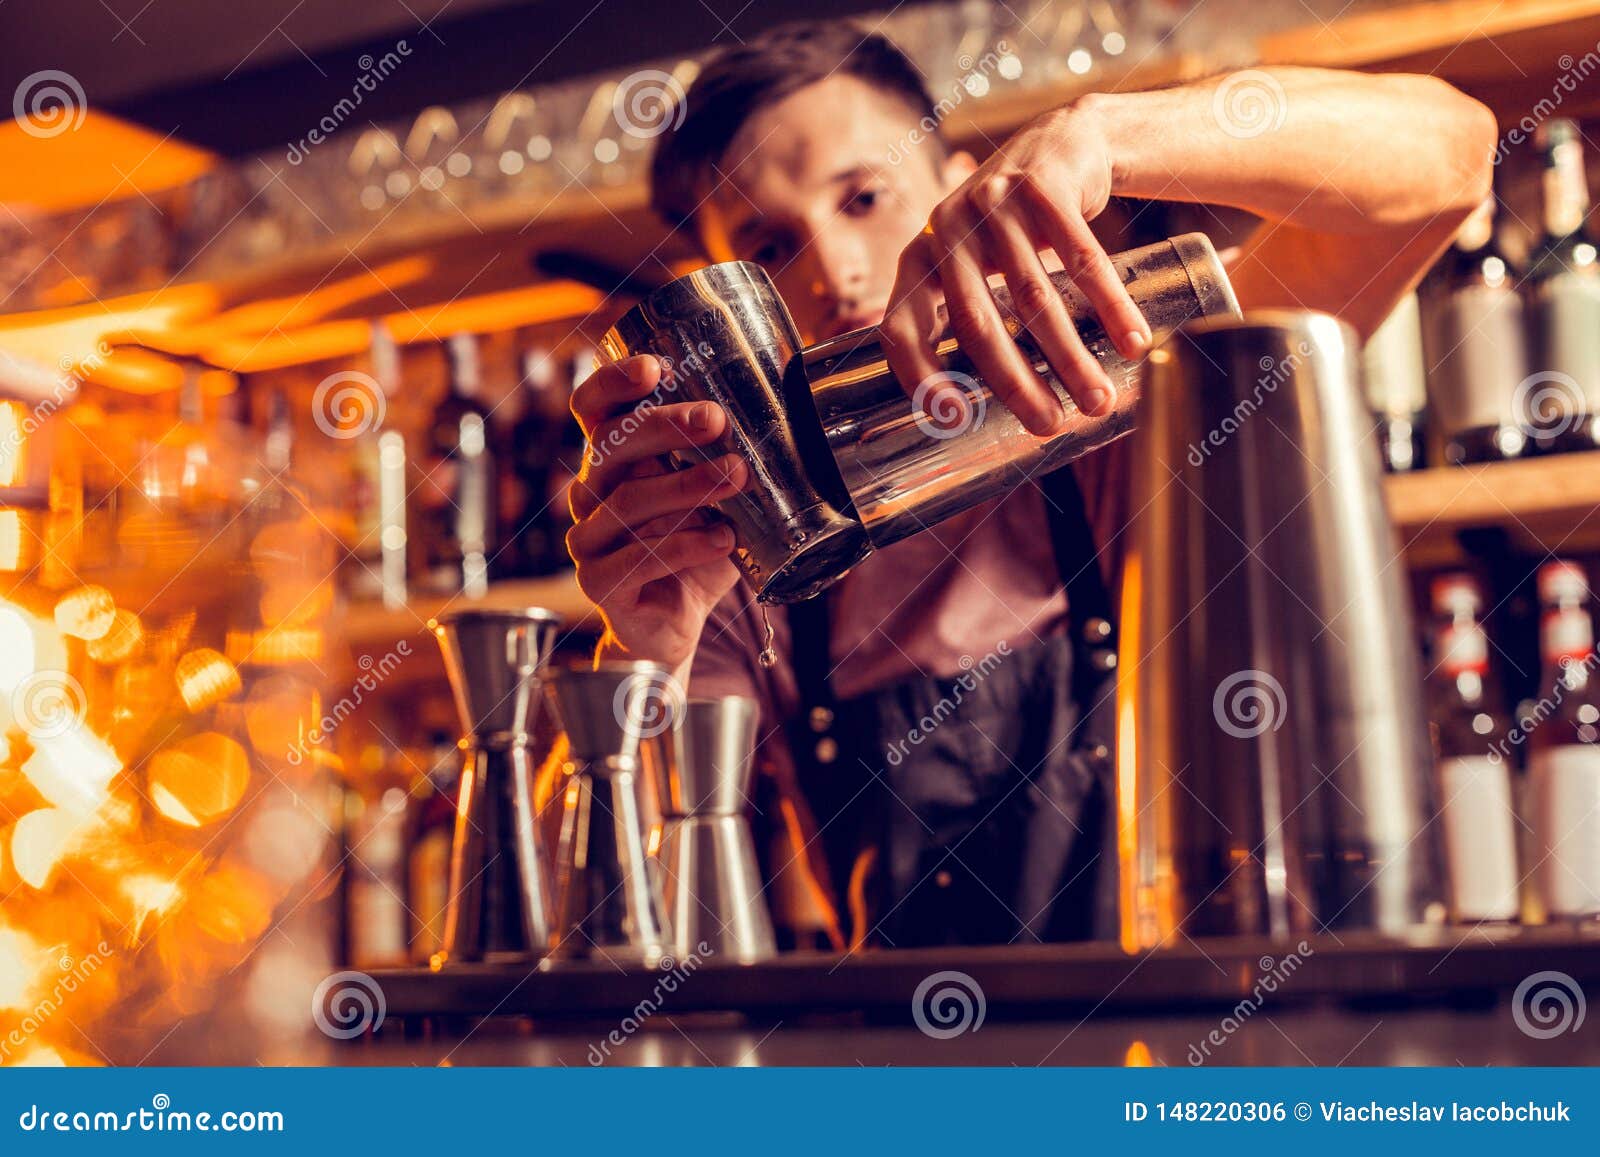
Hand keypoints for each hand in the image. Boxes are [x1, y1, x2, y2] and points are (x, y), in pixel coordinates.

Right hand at [567, 355, 748, 677]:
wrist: (678, 623)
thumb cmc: (698, 548)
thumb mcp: (719, 498)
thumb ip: (732, 459)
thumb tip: (791, 410)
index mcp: (614, 462)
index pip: (594, 409)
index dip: (613, 384)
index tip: (653, 368)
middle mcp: (591, 494)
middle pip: (611, 445)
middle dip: (666, 426)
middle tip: (716, 420)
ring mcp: (589, 540)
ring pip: (629, 502)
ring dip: (686, 486)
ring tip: (735, 477)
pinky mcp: (599, 584)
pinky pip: (637, 559)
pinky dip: (685, 546)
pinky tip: (723, 539)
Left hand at [878, 103, 1151, 435]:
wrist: (1064, 144)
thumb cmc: (1017, 230)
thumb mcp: (978, 265)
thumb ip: (972, 315)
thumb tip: (994, 411)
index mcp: (919, 260)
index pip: (899, 326)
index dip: (917, 376)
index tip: (954, 418)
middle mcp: (945, 231)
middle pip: (976, 323)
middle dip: (1015, 384)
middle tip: (1049, 425)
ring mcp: (991, 204)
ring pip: (1033, 298)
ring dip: (1069, 358)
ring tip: (1098, 402)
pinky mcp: (1040, 184)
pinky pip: (1081, 259)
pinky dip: (1110, 306)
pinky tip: (1131, 342)